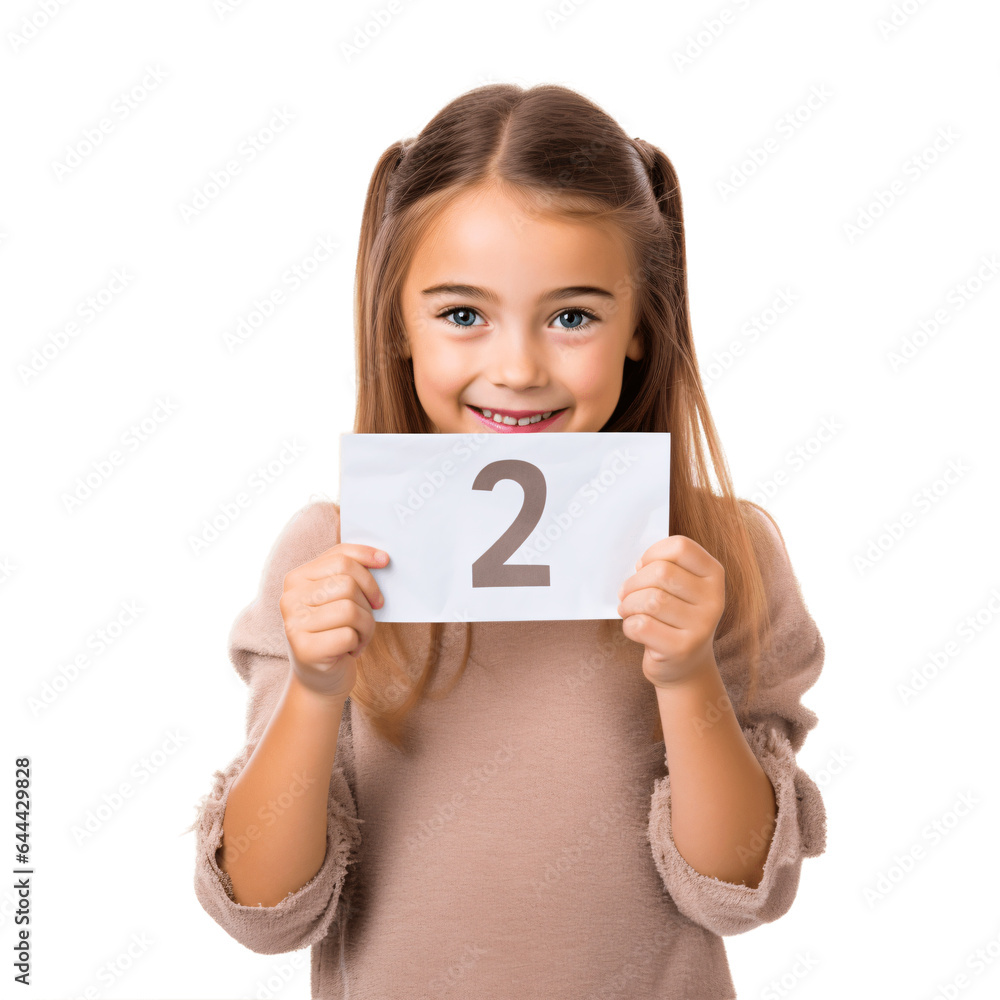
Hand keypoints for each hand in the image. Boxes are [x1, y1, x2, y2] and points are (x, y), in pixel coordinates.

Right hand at [280, 544, 388, 697]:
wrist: (321, 678)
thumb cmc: (335, 631)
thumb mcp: (337, 597)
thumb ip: (349, 574)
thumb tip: (381, 558)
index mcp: (296, 579)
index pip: (339, 557)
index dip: (366, 558)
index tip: (385, 562)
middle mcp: (289, 598)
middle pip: (348, 583)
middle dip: (368, 600)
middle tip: (368, 616)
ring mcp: (294, 624)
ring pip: (350, 609)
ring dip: (366, 625)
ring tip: (359, 636)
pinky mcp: (305, 649)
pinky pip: (349, 635)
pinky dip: (359, 643)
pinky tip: (351, 650)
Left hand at [616, 535, 724, 687]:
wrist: (685, 665)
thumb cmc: (674, 617)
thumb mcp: (679, 587)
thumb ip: (664, 568)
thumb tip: (639, 565)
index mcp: (713, 575)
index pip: (680, 547)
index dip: (653, 553)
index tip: (643, 567)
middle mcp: (714, 599)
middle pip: (662, 572)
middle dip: (634, 582)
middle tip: (626, 593)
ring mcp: (701, 626)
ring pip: (651, 600)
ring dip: (629, 604)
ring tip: (628, 610)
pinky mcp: (682, 649)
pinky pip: (642, 626)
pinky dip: (629, 625)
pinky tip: (635, 629)